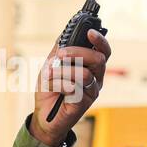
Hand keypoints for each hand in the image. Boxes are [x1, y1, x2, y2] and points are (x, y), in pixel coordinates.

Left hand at [30, 29, 111, 146]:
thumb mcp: (52, 65)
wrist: (43, 114)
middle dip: (77, 53)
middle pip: (98, 60)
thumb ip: (60, 50)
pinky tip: (53, 88)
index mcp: (91, 67)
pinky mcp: (84, 103)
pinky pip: (75, 88)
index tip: (89, 32)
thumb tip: (66, 32)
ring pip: (85, 74)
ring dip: (63, 71)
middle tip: (61, 55)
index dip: (100, 40)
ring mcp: (91, 91)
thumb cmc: (50, 90)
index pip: (103, 51)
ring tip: (49, 74)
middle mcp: (96, 78)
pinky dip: (59, 84)